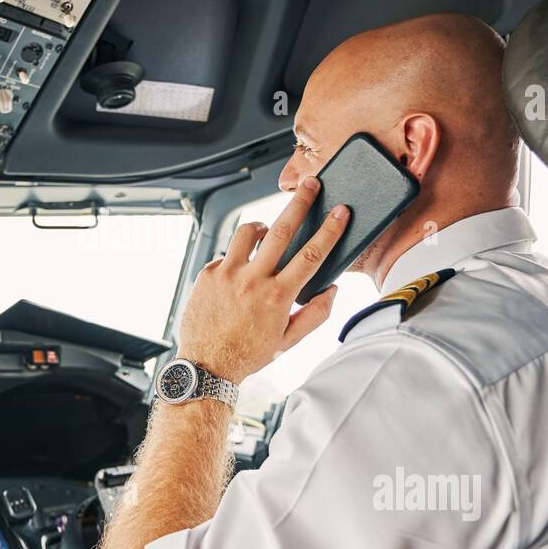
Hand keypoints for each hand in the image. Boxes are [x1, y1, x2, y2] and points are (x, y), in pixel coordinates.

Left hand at [176, 176, 349, 382]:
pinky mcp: (208, 273)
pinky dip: (238, 256)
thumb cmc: (248, 353)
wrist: (206, 364)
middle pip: (282, 230)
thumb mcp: (289, 340)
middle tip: (310, 184)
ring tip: (270, 230)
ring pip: (249, 232)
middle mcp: (253, 280)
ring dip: (264, 226)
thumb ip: (315, 314)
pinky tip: (241, 269)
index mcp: (278, 296)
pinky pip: (227, 253)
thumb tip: (332, 289)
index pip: (312, 254)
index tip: (341, 211)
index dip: (330, 229)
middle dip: (300, 203)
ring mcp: (227, 274)